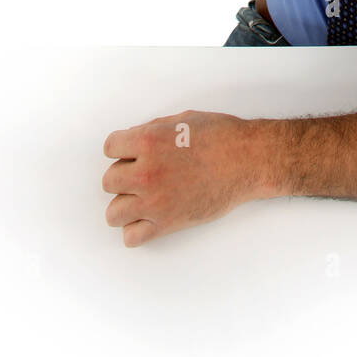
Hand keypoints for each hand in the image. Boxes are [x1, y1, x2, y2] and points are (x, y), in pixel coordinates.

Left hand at [102, 108, 268, 245]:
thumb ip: (152, 132)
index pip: (109, 147)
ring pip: (113, 213)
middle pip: (109, 181)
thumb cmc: (220, 136)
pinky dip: (135, 230)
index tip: (131, 154)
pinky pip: (132, 237)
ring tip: (141, 199)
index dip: (121, 149)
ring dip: (125, 205)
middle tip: (142, 176)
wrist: (247, 160)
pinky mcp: (167, 223)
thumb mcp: (181, 120)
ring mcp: (155, 201)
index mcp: (147, 141)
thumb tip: (134, 144)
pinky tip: (147, 219)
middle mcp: (145, 172)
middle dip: (124, 176)